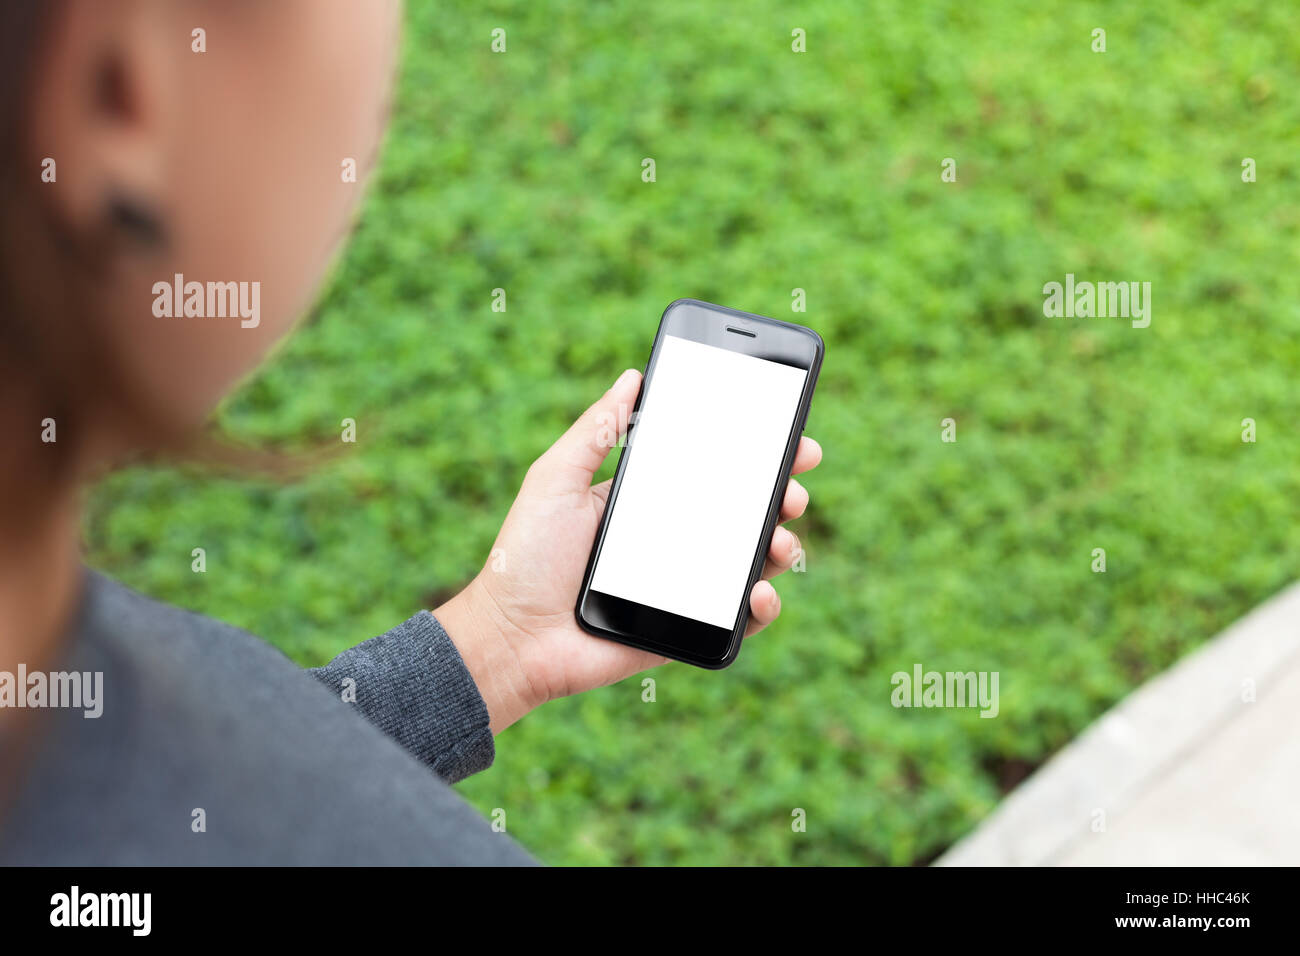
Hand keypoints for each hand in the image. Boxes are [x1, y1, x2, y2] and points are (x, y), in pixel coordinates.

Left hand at [435, 368, 822, 732]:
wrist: (510, 637)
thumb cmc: (524, 556)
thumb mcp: (557, 479)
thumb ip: (596, 429)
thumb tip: (634, 375)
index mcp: (648, 500)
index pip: (713, 469)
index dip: (756, 452)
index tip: (790, 434)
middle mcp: (673, 539)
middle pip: (744, 512)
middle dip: (783, 494)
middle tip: (794, 487)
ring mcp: (683, 586)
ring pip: (751, 562)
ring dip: (780, 546)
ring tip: (779, 540)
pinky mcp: (685, 630)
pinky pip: (737, 621)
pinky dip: (761, 607)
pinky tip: (760, 593)